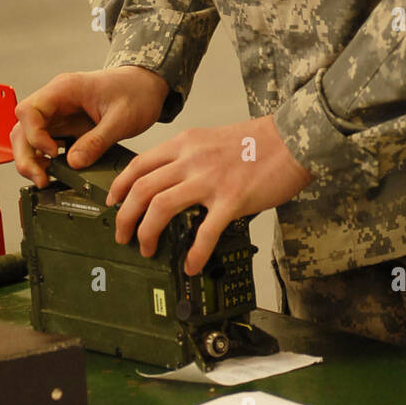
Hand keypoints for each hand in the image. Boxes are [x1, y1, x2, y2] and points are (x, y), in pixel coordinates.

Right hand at [11, 66, 169, 185]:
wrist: (148, 85)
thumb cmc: (137, 91)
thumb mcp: (122, 118)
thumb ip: (97, 141)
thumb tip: (74, 163)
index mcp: (65, 88)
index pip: (30, 110)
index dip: (35, 135)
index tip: (54, 153)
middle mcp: (56, 100)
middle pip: (23, 127)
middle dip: (26, 155)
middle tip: (41, 179)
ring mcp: (59, 113)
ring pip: (29, 137)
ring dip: (32, 160)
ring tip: (45, 180)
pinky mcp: (66, 126)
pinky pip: (45, 143)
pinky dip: (45, 159)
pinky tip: (54, 173)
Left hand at [106, 116, 312, 274]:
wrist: (292, 138)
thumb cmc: (258, 141)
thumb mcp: (212, 139)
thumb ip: (190, 157)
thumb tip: (171, 183)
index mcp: (185, 144)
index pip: (139, 165)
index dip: (119, 187)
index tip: (113, 203)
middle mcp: (191, 160)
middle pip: (142, 189)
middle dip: (125, 218)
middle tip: (123, 236)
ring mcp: (210, 180)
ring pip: (161, 208)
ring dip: (148, 234)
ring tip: (148, 249)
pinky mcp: (232, 200)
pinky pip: (205, 232)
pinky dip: (194, 253)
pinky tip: (191, 265)